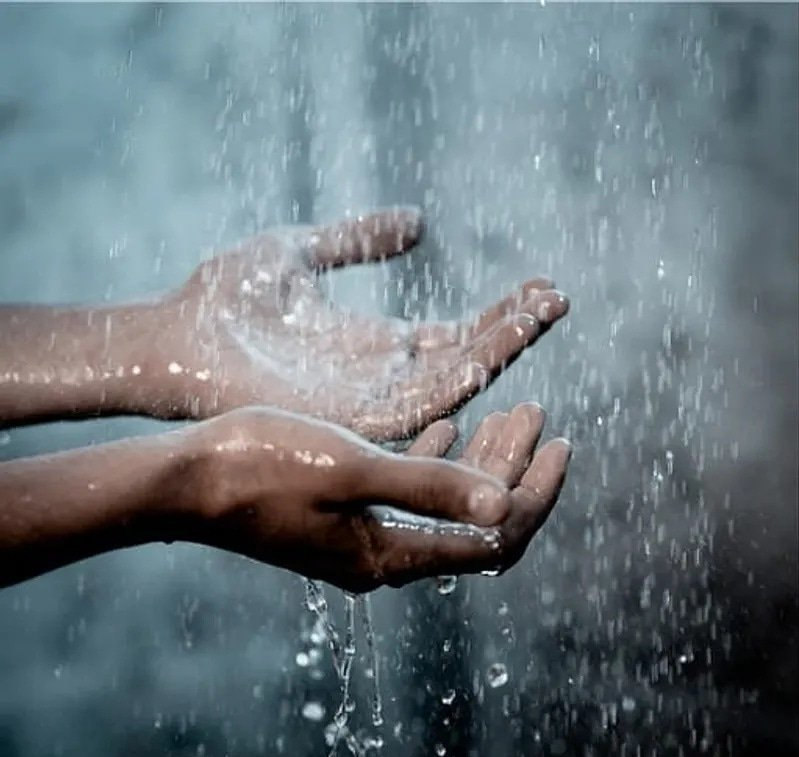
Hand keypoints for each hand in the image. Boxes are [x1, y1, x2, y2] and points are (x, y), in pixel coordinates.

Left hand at [156, 207, 568, 439]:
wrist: (171, 341)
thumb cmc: (223, 302)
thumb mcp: (300, 252)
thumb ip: (358, 239)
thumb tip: (419, 221)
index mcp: (376, 347)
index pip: (455, 338)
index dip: (500, 317)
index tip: (543, 287)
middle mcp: (380, 381)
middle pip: (464, 363)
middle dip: (511, 334)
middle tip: (556, 299)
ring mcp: (364, 406)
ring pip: (449, 387)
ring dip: (495, 353)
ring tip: (537, 314)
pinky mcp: (343, 423)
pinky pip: (411, 410)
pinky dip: (452, 385)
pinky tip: (484, 353)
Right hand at [175, 404, 568, 591]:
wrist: (179, 480)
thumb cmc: (258, 467)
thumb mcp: (351, 469)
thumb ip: (429, 487)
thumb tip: (506, 509)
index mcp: (391, 556)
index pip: (492, 542)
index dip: (536, 496)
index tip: (561, 444)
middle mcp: (380, 558)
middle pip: (472, 525)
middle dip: (514, 470)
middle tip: (538, 416)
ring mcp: (358, 540)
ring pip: (442, 506)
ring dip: (480, 461)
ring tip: (511, 412)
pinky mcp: (335, 517)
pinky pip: (403, 494)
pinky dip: (434, 460)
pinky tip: (450, 426)